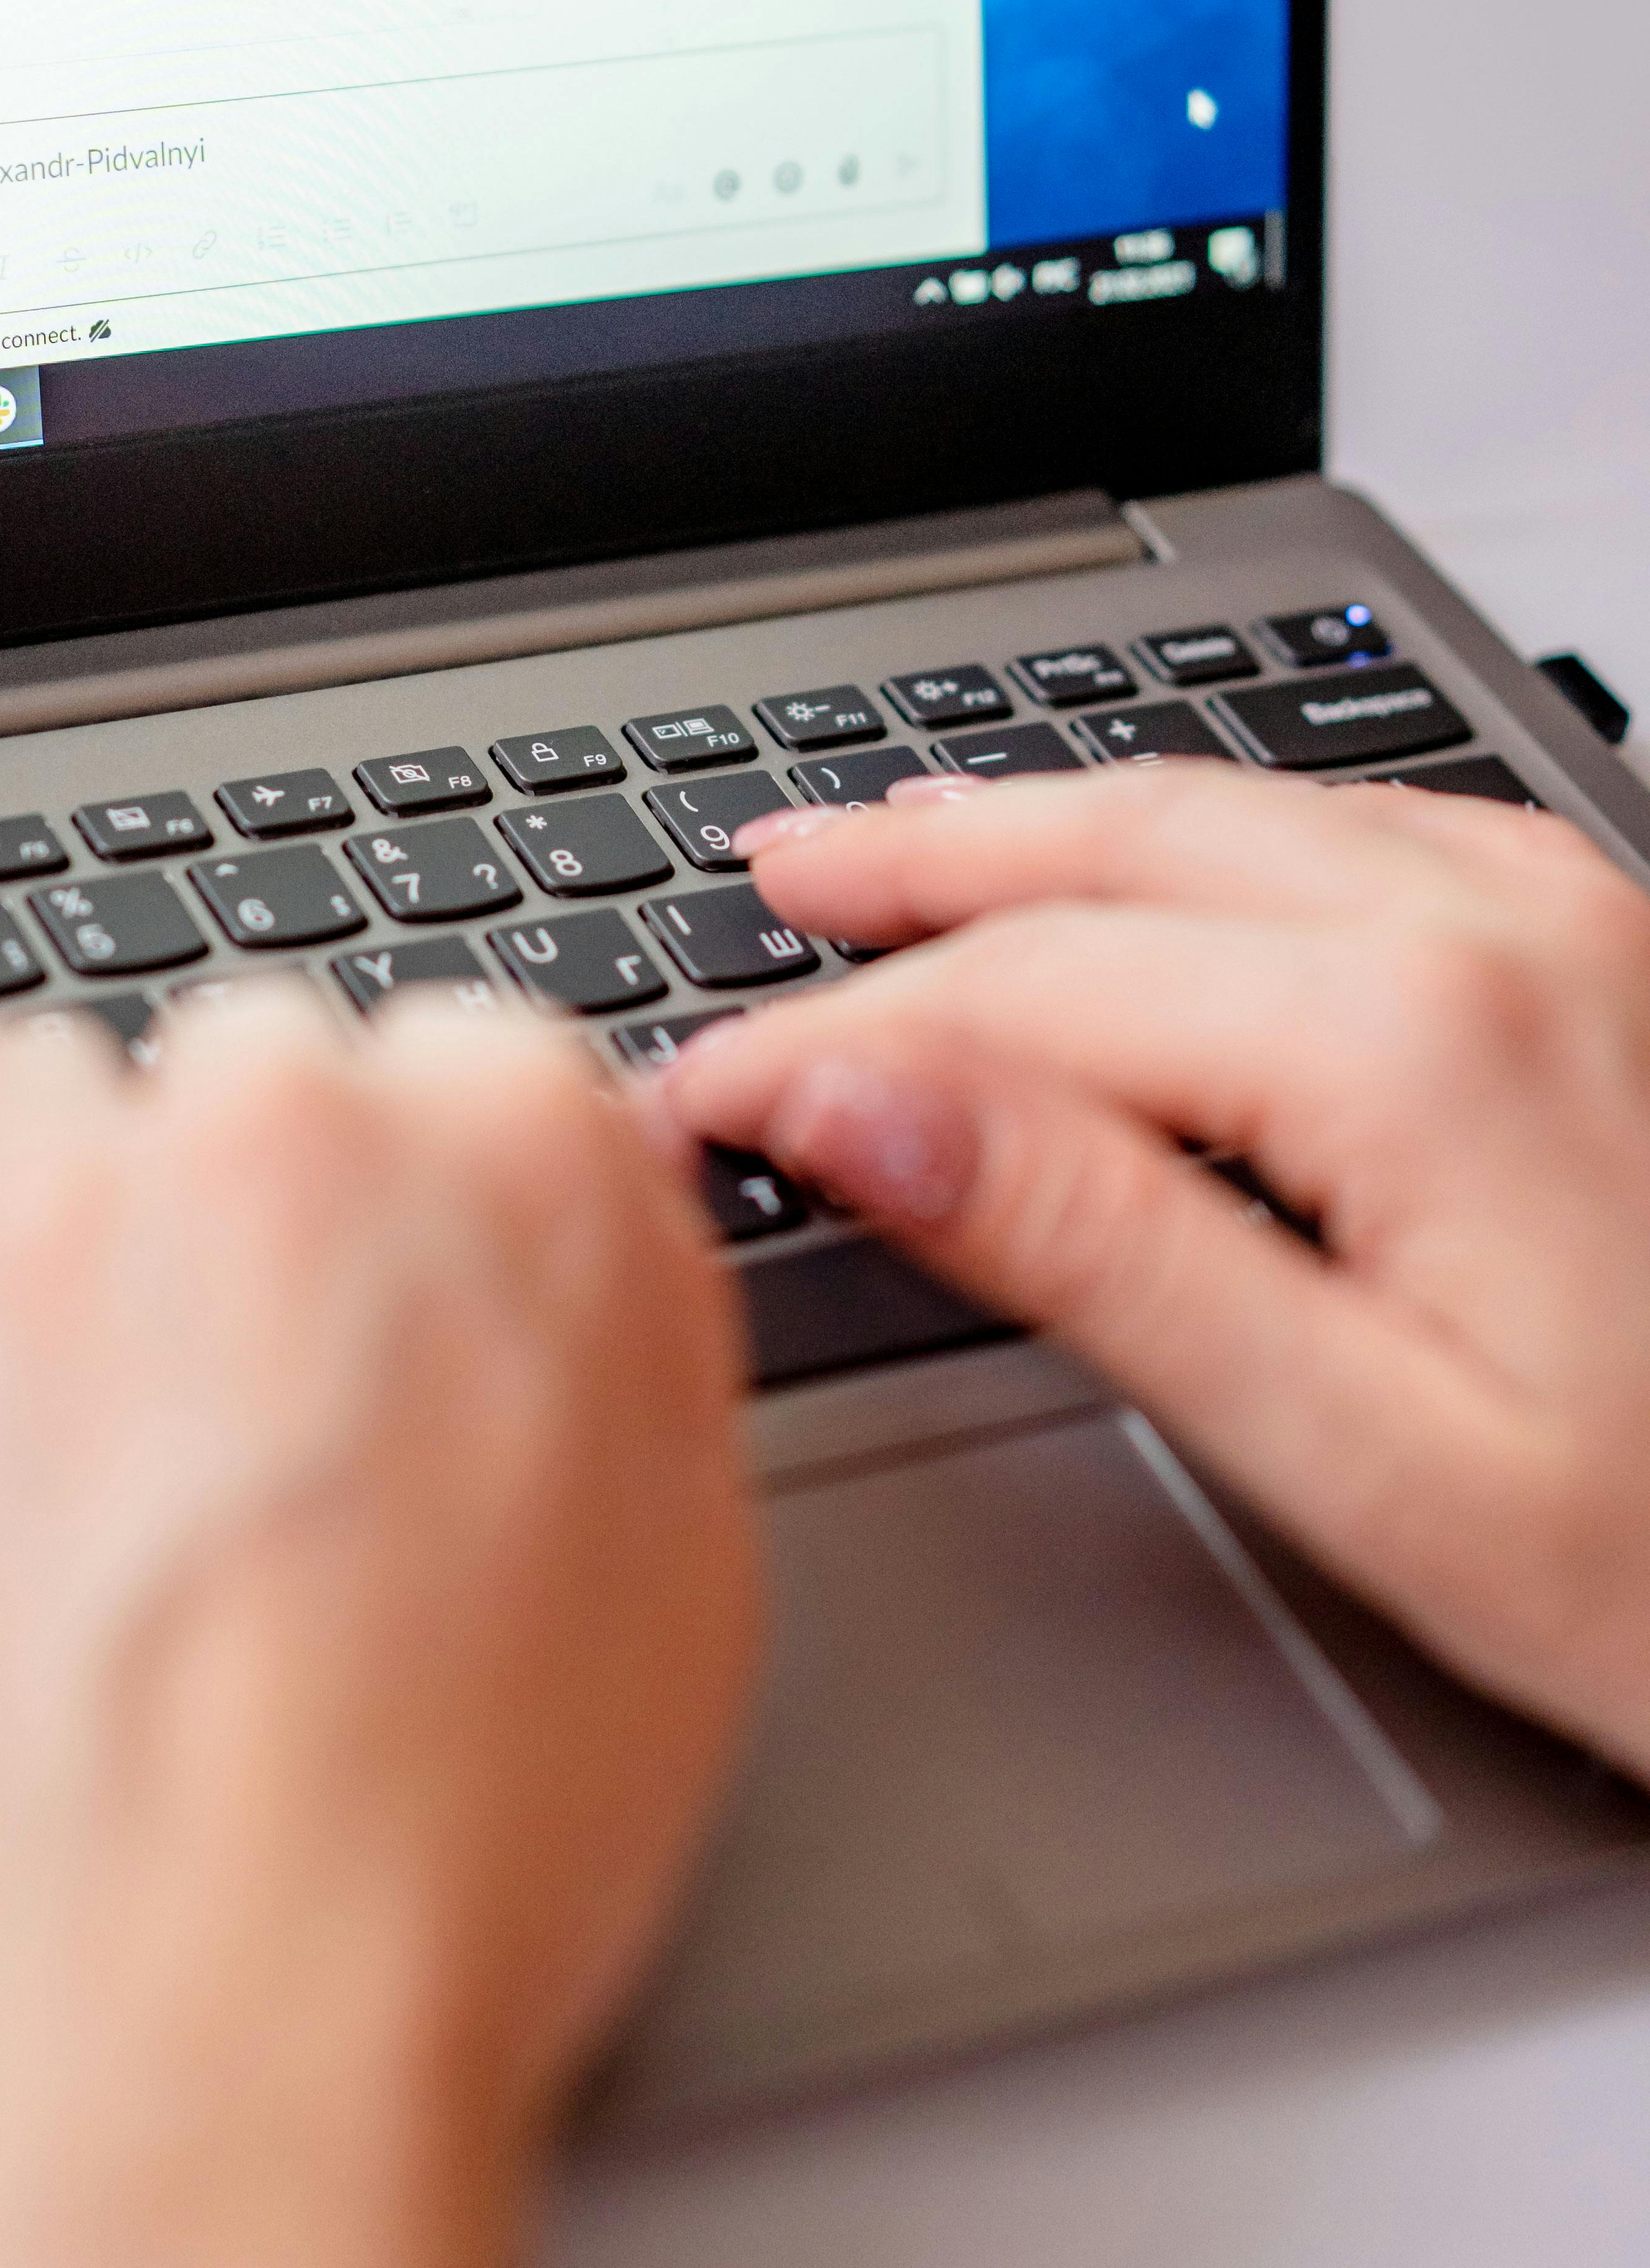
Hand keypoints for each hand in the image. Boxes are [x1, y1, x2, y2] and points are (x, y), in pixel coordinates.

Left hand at [0, 990, 753, 2267]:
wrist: (228, 2056)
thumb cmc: (470, 1852)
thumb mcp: (688, 1564)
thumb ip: (620, 1324)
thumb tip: (558, 1228)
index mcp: (520, 1158)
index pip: (460, 1061)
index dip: (429, 1213)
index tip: (397, 1311)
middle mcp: (290, 1133)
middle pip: (248, 1061)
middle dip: (250, 1203)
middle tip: (245, 1404)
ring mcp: (54, 1215)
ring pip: (33, 1093)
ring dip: (50, 1209)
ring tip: (65, 1404)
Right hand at [662, 761, 1649, 1780]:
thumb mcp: (1369, 1457)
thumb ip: (1098, 1251)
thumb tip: (861, 1106)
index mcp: (1410, 1041)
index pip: (1021, 1001)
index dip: (835, 1042)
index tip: (709, 1093)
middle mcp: (1496, 930)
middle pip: (1121, 851)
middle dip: (918, 868)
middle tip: (770, 874)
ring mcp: (1572, 919)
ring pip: (1236, 810)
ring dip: (1051, 823)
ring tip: (907, 842)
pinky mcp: (1612, 949)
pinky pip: (1359, 822)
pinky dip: (1205, 824)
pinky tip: (1155, 853)